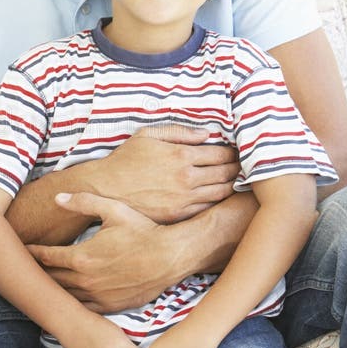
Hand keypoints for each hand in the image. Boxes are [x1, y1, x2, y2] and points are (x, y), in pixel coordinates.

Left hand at [28, 192, 180, 312]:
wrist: (171, 256)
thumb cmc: (142, 230)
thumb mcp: (113, 209)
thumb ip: (83, 202)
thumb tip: (57, 198)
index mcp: (82, 256)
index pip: (47, 257)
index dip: (33, 252)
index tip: (25, 249)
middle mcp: (86, 280)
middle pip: (51, 279)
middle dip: (38, 272)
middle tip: (26, 267)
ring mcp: (98, 296)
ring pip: (65, 296)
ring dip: (53, 289)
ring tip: (42, 283)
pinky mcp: (111, 306)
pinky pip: (83, 307)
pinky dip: (72, 302)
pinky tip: (69, 296)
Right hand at [85, 125, 238, 223]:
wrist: (105, 189)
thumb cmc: (125, 160)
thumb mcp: (148, 135)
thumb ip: (179, 132)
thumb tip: (207, 133)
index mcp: (181, 156)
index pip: (221, 153)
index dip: (232, 152)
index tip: (235, 151)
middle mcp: (186, 178)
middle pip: (225, 173)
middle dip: (237, 168)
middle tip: (241, 165)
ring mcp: (184, 199)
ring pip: (221, 192)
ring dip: (232, 185)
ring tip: (235, 179)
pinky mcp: (178, 215)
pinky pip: (207, 208)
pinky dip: (218, 201)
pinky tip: (219, 195)